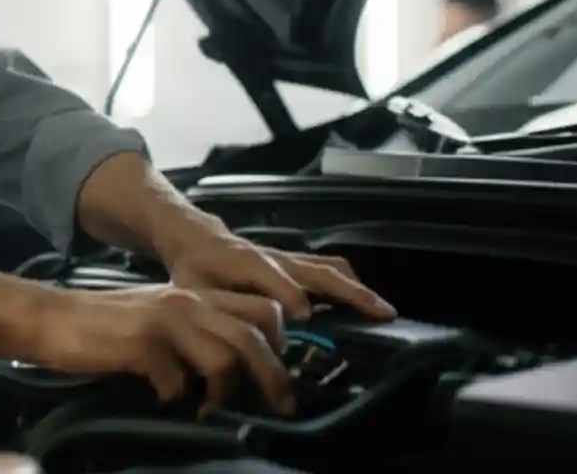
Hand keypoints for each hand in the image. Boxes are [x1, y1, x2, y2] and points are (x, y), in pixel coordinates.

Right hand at [33, 285, 294, 415]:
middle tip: (281, 407)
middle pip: (254, 334)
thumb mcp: (160, 321)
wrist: (54, 318)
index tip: (278, 378)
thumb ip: (196, 336)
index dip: (279, 344)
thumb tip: (235, 374)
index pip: (261, 309)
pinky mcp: (143, 343)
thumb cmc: (107, 327)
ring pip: (225, 357)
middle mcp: (188, 301)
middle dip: (274, 376)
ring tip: (209, 409)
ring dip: (225, 393)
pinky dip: (174, 397)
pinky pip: (178, 381)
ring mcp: (166, 319)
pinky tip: (160, 397)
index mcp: (197, 295)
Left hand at [158, 215, 396, 322]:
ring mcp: (288, 258)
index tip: (306, 317)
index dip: (288, 295)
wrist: (195, 237)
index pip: (273, 275)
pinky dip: (349, 284)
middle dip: (349, 291)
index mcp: (246, 261)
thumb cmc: (193, 268)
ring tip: (383, 311)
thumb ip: (214, 309)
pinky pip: (327, 269)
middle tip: (380, 313)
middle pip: (317, 270)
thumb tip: (240, 340)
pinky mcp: (295, 262)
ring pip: (329, 268)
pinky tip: (365, 303)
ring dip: (357, 289)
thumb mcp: (193, 289)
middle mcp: (275, 257)